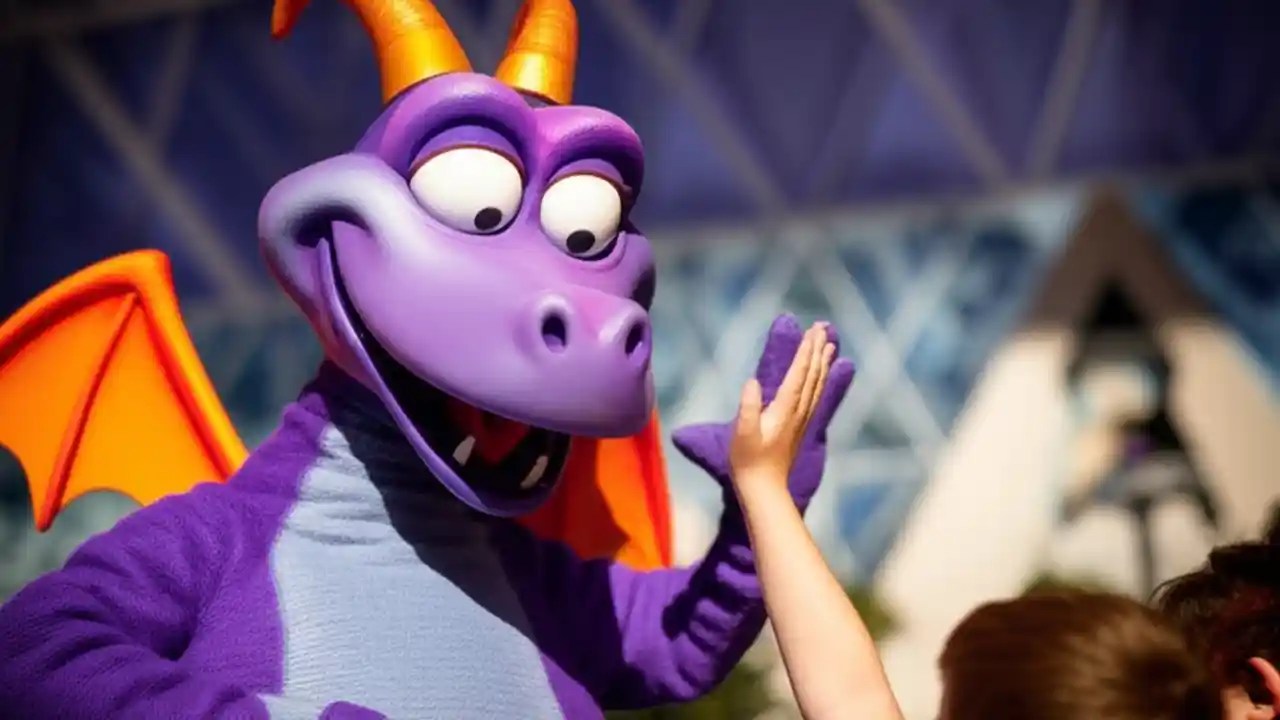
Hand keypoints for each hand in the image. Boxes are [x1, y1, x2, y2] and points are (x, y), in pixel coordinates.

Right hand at [729, 323, 833, 492]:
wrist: (764, 489)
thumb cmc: (747, 461)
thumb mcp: (742, 434)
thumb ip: (748, 407)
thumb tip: (752, 382)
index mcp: (784, 410)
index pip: (799, 375)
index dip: (806, 352)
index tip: (812, 332)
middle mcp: (798, 412)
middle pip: (812, 375)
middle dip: (817, 350)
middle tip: (823, 328)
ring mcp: (801, 420)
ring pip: (817, 385)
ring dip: (823, 363)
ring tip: (830, 344)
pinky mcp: (799, 427)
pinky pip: (815, 397)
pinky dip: (820, 381)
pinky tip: (822, 375)